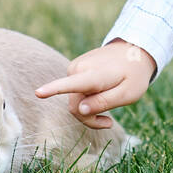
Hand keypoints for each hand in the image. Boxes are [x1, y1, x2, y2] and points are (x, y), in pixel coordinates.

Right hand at [34, 38, 156, 128]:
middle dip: (88, 117)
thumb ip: (104, 102)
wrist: (134, 50)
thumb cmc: (134, 75)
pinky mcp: (74, 69)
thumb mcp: (128, 94)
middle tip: (109, 122)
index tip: (38, 92)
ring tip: (109, 102)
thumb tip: (79, 110)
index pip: (72, 85)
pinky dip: (86, 98)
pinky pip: (74, 91)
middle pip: (74, 105)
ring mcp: (74, 67)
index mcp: (95, 75)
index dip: (53, 90)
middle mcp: (79, 69)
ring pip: (73, 100)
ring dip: (88, 107)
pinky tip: (102, 92)